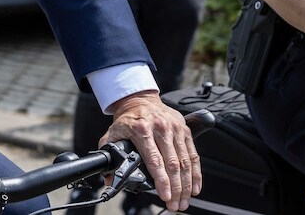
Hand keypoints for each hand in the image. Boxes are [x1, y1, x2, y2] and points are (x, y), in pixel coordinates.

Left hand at [101, 90, 199, 211]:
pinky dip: (196, 172)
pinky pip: (193, 154)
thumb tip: (108, 178)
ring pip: (185, 161)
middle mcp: (161, 128)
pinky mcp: (184, 130)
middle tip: (175, 204)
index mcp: (142, 130)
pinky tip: (195, 186)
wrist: (140, 100)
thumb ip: (109, 154)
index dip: (161, 180)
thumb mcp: (113, 134)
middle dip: (176, 188)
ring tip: (184, 200)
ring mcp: (175, 128)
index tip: (164, 195)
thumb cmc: (128, 120)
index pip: (154, 159)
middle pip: (172, 163)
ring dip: (186, 184)